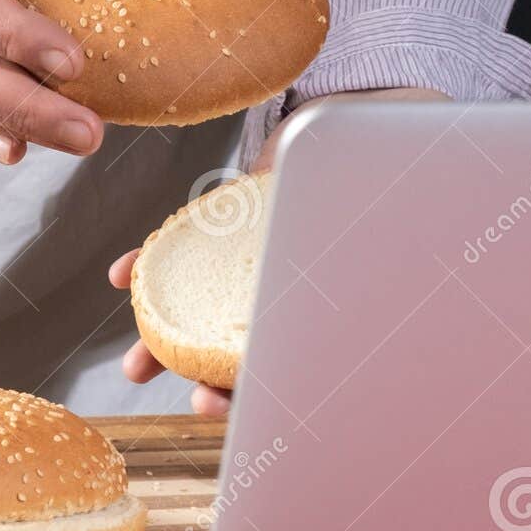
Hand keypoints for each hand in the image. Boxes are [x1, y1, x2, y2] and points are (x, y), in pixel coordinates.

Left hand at [113, 87, 448, 414]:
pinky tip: (121, 274)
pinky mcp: (220, 232)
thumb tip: (410, 296)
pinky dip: (147, 265)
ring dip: (163, 343)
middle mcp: (278, 300)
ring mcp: (244, 270)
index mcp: (320, 314)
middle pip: (241, 357)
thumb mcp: (387, 224)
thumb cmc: (388, 179)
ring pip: (200, 317)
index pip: (285, 371)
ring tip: (134, 367)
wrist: (362, 125)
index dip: (253, 398)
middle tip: (191, 398)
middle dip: (210, 386)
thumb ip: (383, 254)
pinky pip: (178, 256)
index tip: (222, 405)